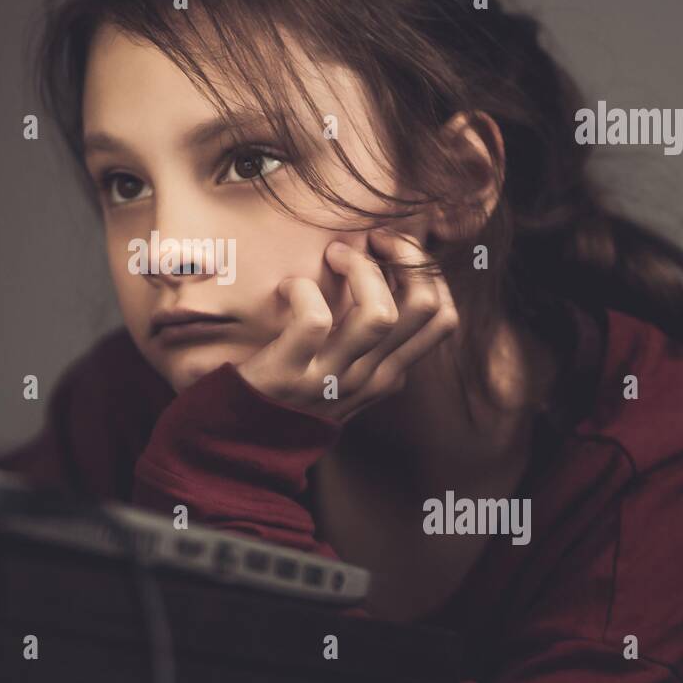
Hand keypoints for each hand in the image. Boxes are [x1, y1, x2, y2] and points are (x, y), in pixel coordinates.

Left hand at [235, 231, 458, 423]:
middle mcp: (368, 378)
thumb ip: (367, 343)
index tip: (393, 251)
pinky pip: (314, 320)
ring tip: (334, 255)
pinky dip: (303, 290)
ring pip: (380, 314)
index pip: (443, 318)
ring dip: (361, 270)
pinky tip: (288, 286)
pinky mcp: (290, 375)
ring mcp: (331, 379)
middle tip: (373, 239)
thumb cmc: (289, 393)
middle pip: (424, 308)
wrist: (240, 443)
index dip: (428, 272)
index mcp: (387, 374)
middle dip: (407, 256)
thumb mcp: (343, 375)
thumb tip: (384, 275)